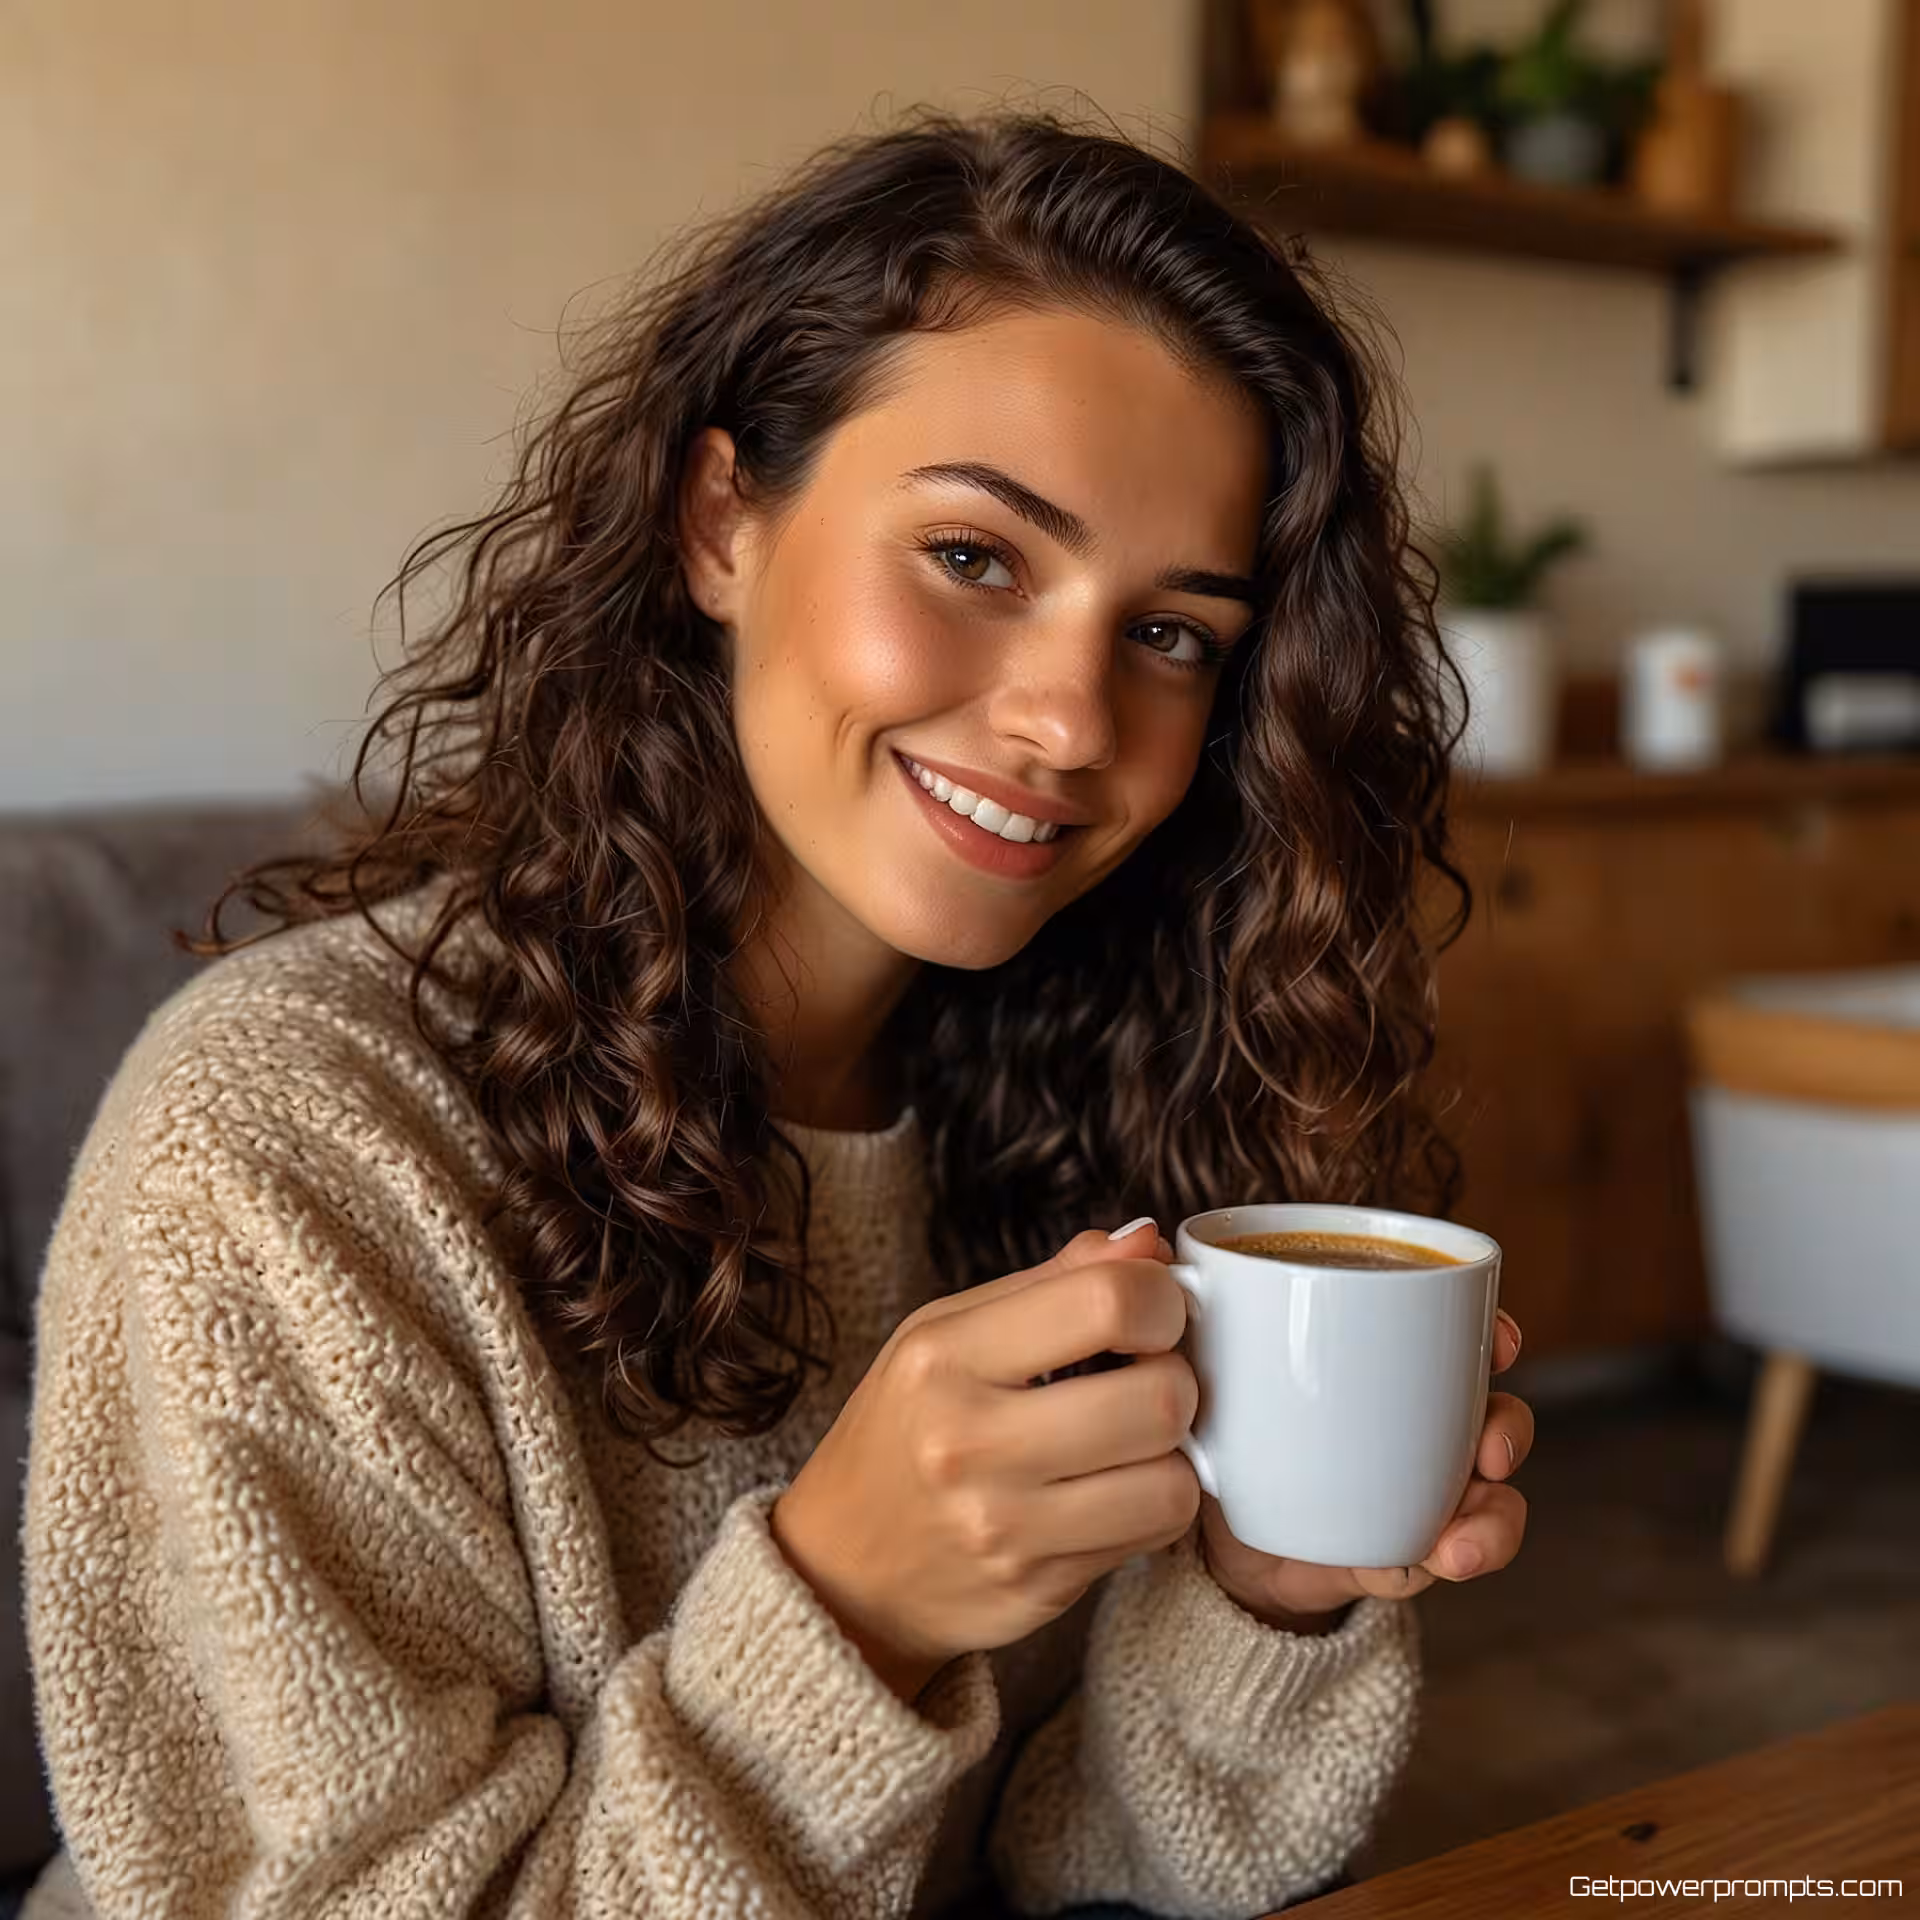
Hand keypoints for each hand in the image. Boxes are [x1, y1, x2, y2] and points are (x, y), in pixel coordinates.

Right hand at [770, 1223, 1202, 1704]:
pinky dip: (1152, 1507)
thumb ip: (1052, 1282)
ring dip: (1174, 1456)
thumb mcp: (947, 1333)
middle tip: (1148, 1378)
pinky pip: (1153, 1537)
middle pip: (1159, 1397)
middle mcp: (970, 1443)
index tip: (1153, 1312)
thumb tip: (1148, 1244)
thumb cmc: (905, 1429)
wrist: (842, 1569)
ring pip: (1173, 1482)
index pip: (1105, 1302)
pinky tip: (1113, 1489)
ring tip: (1133, 1441)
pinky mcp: (1038, 1588)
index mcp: (945, 1356)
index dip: (1161, 1300)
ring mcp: (1004, 1527)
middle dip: (1176, 1380)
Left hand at [1188, 1281, 1532, 1628]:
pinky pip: (1455, 1549)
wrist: (1193, 1523)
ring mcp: (1413, 1480)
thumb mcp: (1177, 1352)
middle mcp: (1410, 1410)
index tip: (1496, 1338)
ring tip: (1459, 1542)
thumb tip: (1142, 1235)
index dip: (1489, 1327)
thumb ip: (1158, 1291)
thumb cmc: (1196, 1408)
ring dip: (1495, 1511)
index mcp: (1373, 1350)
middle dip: (1507, 1426)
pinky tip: (1437, 1558)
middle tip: (1488, 1448)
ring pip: (1489, 1487)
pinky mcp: (1399, 1544)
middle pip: (1490, 1406)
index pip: (1452, 1327)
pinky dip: (1461, 1553)